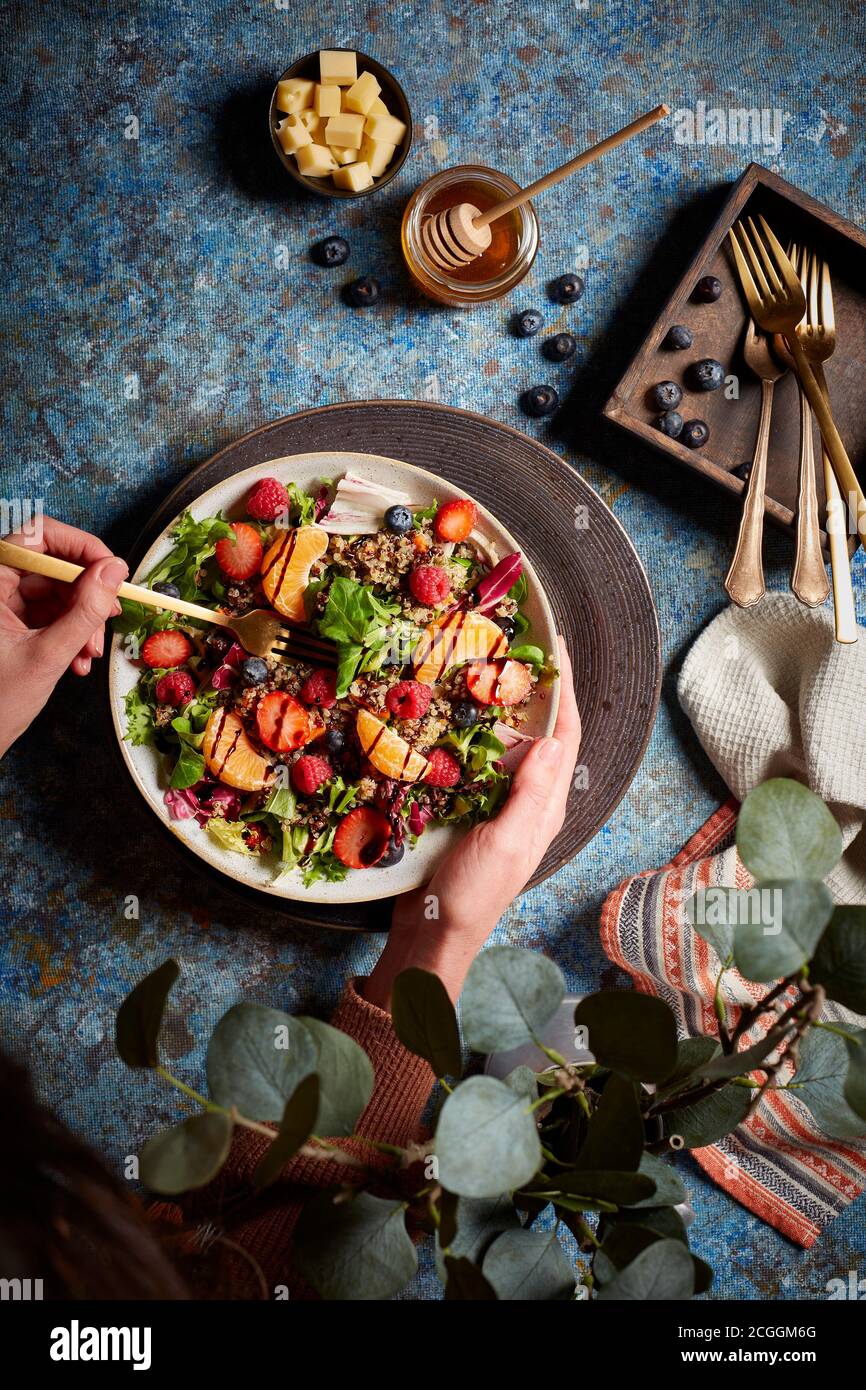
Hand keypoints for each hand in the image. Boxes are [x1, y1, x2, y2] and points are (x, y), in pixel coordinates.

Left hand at [0, 517, 127, 756]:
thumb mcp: (48, 655)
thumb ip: (85, 611)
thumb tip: (115, 571)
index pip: (36, 535)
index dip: (79, 545)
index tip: (111, 570)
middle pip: (53, 564)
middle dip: (87, 593)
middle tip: (110, 616)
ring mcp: (4, 604)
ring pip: (58, 591)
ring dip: (83, 620)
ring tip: (89, 653)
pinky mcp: (13, 622)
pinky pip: (52, 613)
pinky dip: (72, 634)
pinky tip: (78, 660)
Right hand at [364, 636, 580, 1006]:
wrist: (433, 933)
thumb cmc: (472, 894)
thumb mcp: (505, 841)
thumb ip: (530, 793)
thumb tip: (553, 739)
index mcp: (546, 806)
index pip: (566, 736)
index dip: (565, 689)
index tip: (558, 647)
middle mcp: (530, 801)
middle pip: (542, 733)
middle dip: (536, 689)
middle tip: (517, 645)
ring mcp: (502, 805)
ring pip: (509, 744)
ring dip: (502, 708)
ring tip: (486, 668)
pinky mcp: (473, 810)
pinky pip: (480, 761)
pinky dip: (473, 733)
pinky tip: (454, 716)